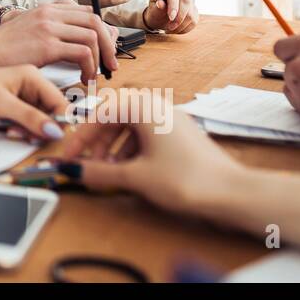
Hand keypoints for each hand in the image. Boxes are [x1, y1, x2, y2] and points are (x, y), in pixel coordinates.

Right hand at [0, 0, 116, 81]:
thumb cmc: (4, 46)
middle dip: (109, 44)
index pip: (88, 12)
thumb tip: (82, 43)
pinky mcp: (47, 45)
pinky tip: (84, 77)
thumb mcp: (31, 29)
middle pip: (96, 22)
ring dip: (101, 58)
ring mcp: (49, 27)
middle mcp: (51, 13)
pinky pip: (83, 53)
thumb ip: (54, 30)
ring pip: (93, 36)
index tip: (104, 49)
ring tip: (96, 74)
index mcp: (49, 8)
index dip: (101, 31)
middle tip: (111, 64)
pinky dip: (90, 68)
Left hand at [0, 66, 71, 139]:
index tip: (56, 137)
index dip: (60, 121)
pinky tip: (10, 132)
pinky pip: (28, 124)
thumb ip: (30, 117)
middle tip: (28, 136)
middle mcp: (30, 85)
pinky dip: (23, 131)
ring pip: (41, 121)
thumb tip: (56, 131)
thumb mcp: (1, 105)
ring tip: (14, 133)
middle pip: (52, 112)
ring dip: (31, 131)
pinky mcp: (14, 108)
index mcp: (31, 76)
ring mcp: (22, 97)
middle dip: (43, 128)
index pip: (60, 100)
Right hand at [59, 92, 245, 215]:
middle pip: (114, 118)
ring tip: (110, 172)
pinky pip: (146, 136)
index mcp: (144, 107)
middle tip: (88, 165)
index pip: (100, 114)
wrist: (231, 193)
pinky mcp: (180, 135)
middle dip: (97, 143)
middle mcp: (157, 106)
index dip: (80, 137)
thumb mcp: (135, 176)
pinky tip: (131, 171)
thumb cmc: (188, 179)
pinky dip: (132, 151)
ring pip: (130, 128)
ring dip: (114, 148)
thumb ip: (100, 172)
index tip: (69, 157)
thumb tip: (74, 170)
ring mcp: (170, 120)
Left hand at [142, 0, 197, 33]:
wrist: (159, 17)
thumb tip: (160, 3)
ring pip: (191, 15)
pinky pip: (193, 22)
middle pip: (186, 4)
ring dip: (180, 26)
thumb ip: (156, 8)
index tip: (171, 18)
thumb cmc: (155, 13)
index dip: (173, 6)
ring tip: (170, 29)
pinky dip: (185, 29)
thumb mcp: (152, 11)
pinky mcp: (194, 11)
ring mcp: (189, 1)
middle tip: (169, 28)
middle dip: (178, 19)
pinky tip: (176, 29)